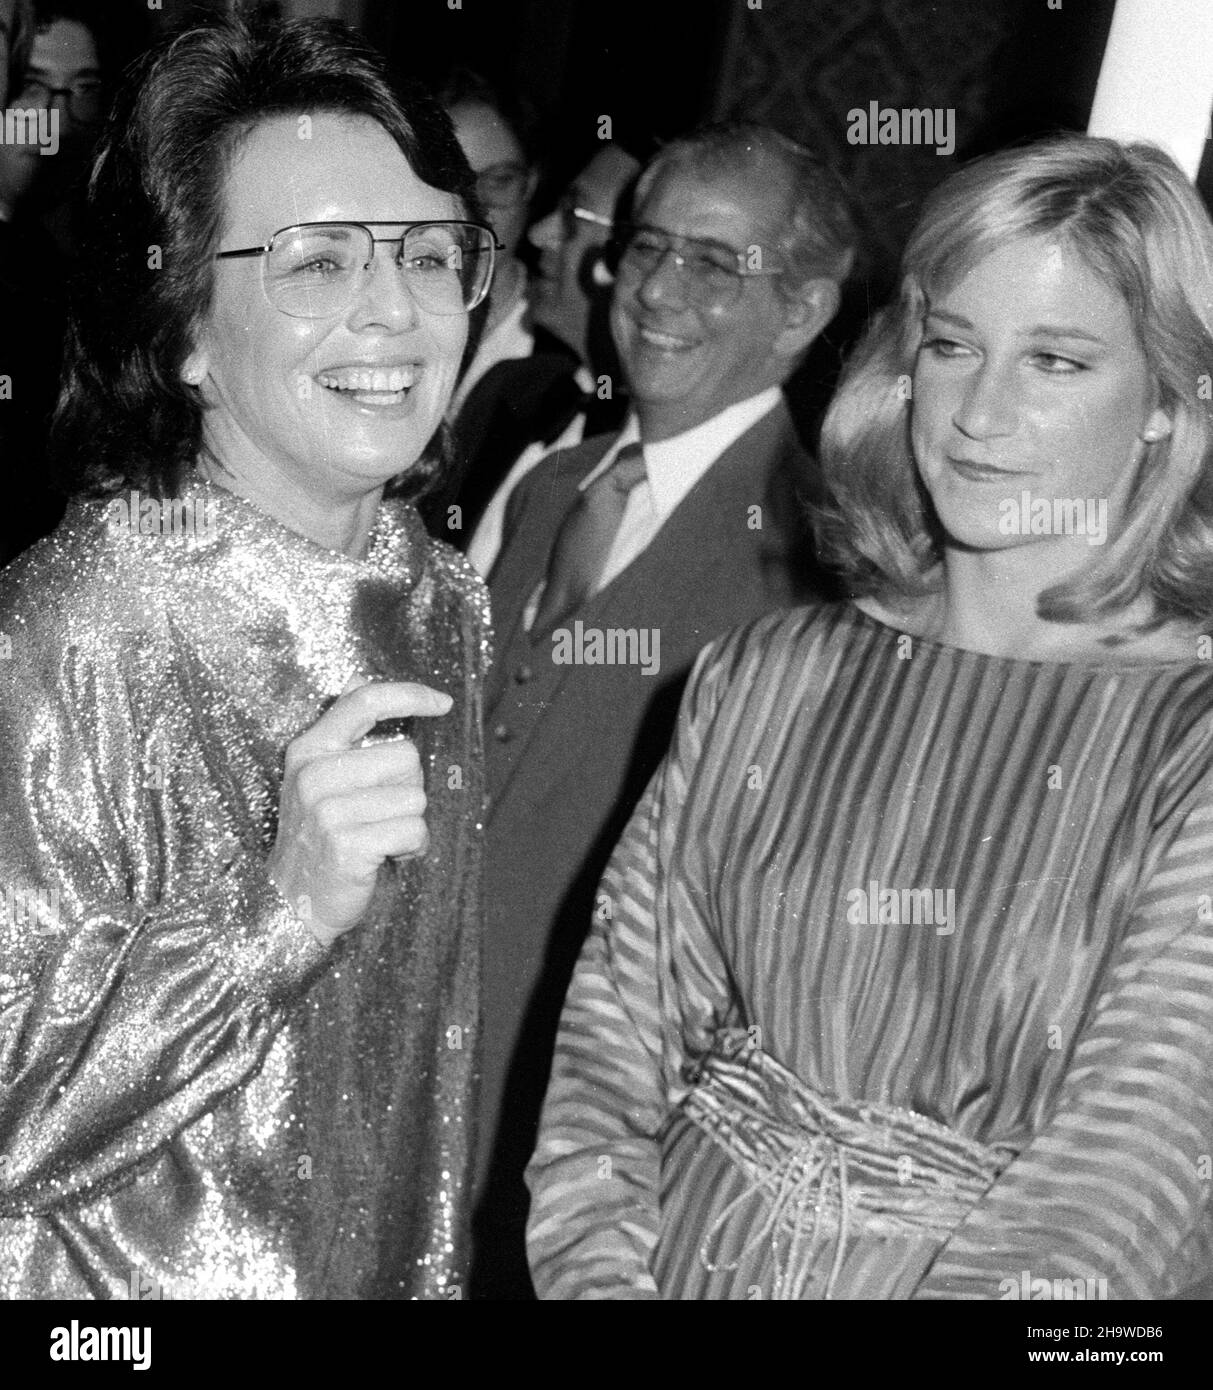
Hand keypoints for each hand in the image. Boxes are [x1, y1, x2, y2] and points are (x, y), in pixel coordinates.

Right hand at [266, 677, 452, 945]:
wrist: (292, 902)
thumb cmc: (319, 837)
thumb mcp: (320, 779)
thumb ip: (345, 733)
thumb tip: (364, 682)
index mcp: (309, 749)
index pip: (364, 701)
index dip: (410, 695)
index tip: (443, 703)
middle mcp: (314, 774)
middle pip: (406, 755)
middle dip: (409, 787)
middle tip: (380, 813)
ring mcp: (328, 810)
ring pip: (415, 796)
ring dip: (411, 822)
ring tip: (381, 837)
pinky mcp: (347, 844)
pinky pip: (413, 830)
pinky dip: (412, 847)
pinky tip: (387, 857)